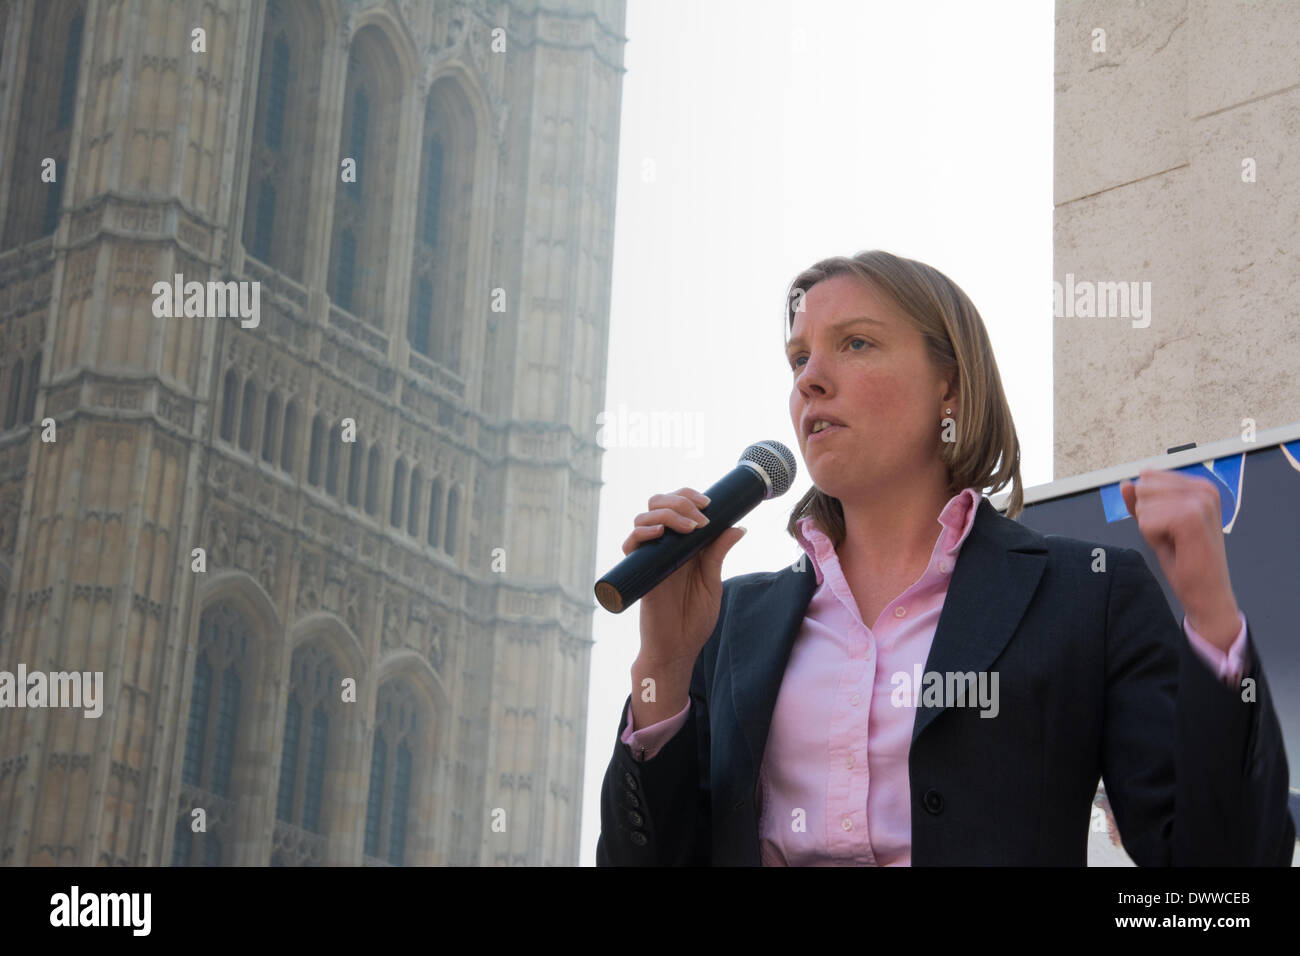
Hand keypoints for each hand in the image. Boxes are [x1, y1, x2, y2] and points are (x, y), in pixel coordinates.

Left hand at [1120, 469, 1240, 651]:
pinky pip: (1147, 520)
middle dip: (1149, 516)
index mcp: (1201, 487)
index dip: (1149, 507)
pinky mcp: (1192, 517)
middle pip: (1144, 489)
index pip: (1148, 478)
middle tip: (1173, 537)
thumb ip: (1141, 502)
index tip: (1171, 526)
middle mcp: (1205, 489)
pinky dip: (1152, 537)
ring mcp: (1201, 502)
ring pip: (1144, 504)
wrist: (1206, 593)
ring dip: (1151, 528)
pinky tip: (1175, 547)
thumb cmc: (1187, 561)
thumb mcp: (1158, 525)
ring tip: (1176, 543)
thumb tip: (1125, 483)